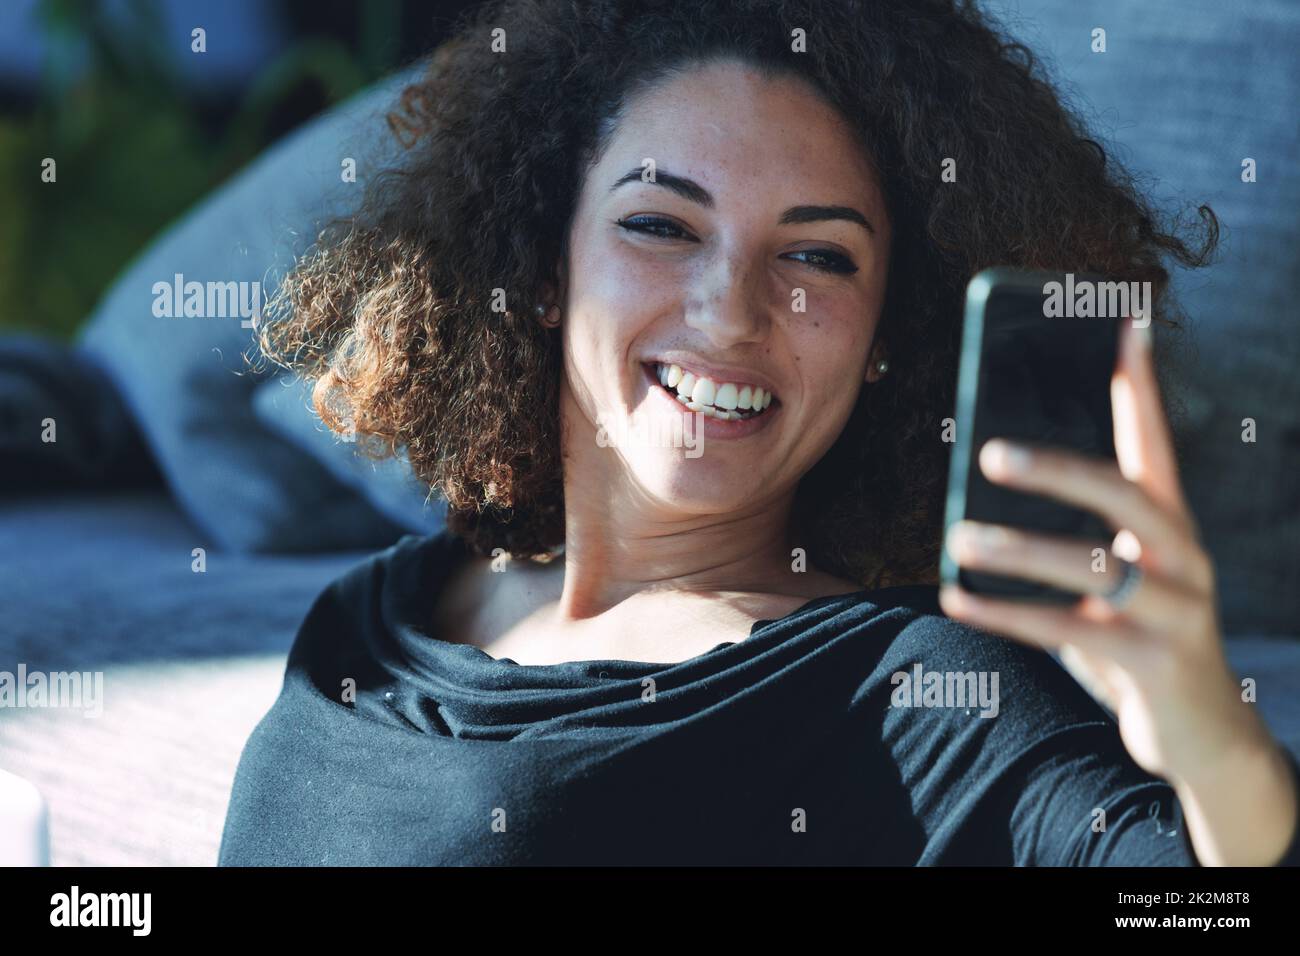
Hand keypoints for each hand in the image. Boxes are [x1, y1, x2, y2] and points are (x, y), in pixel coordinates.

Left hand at [938, 318, 1297, 863]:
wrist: (1202, 736)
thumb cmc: (1141, 638)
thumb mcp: (1118, 579)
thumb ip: (1080, 536)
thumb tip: (986, 483)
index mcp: (1171, 526)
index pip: (1155, 444)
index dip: (1140, 387)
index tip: (1123, 325)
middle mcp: (1183, 557)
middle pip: (1124, 495)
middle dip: (1059, 470)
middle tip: (989, 453)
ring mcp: (1175, 610)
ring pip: (1092, 568)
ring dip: (1018, 552)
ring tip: (957, 538)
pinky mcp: (1154, 662)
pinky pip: (1067, 630)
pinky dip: (1006, 613)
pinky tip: (955, 598)